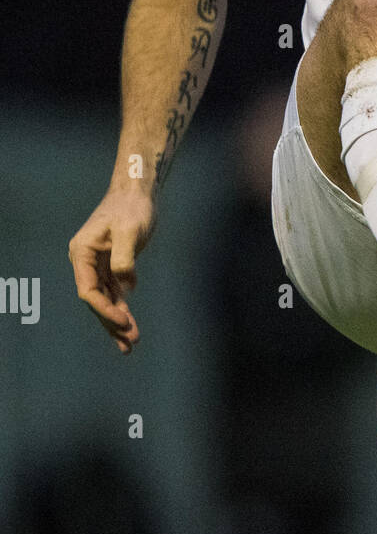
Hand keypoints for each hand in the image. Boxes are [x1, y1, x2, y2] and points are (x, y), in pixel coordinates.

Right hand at [68, 188, 156, 352]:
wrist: (137, 190)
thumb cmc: (132, 207)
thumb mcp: (130, 231)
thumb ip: (125, 258)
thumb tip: (126, 287)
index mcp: (82, 253)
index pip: (88, 290)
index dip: (105, 309)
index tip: (125, 322)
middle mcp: (85, 260)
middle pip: (96, 299)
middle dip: (112, 322)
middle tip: (130, 343)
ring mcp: (97, 263)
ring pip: (105, 298)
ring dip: (118, 319)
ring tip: (131, 342)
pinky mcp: (111, 263)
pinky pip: (114, 291)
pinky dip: (121, 306)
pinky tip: (128, 323)